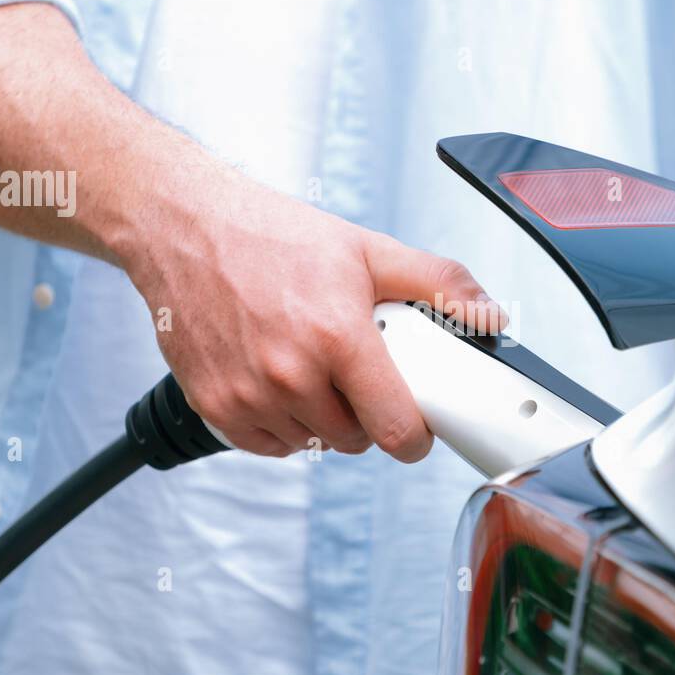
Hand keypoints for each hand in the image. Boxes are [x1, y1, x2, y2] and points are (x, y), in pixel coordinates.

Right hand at [0, 1, 501, 461]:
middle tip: (355, 372)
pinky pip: (269, 446)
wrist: (183, 228)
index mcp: (338, 338)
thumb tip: (490, 314)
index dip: (415, 434)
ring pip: (313, 444)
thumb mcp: (368, 250)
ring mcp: (249, 396)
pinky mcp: (215, 407)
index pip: (397, 430)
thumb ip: (438, 284)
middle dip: (366, 416)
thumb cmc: (271, 236)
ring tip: (312, 368)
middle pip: (357, 440)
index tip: (416, 424)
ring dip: (322, 420)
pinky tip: (279, 382)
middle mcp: (291, 374)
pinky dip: (281, 426)